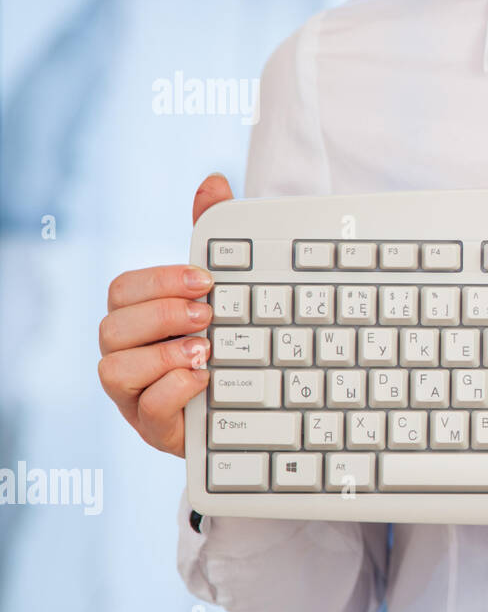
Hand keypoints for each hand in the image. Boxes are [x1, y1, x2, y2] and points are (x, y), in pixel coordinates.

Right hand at [97, 174, 234, 456]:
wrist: (253, 408)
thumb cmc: (227, 343)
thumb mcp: (227, 289)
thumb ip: (213, 235)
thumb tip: (213, 181)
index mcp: (140, 318)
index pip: (123, 290)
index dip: (158, 281)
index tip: (205, 278)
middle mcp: (129, 355)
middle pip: (111, 327)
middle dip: (160, 314)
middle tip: (209, 313)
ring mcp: (137, 395)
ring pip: (113, 369)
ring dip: (162, 353)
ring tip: (205, 349)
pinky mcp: (157, 430)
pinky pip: (146, 410)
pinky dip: (175, 389)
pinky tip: (207, 378)